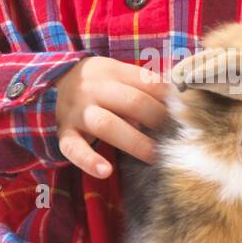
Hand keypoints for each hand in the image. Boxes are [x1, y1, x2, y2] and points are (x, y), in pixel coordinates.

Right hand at [54, 56, 172, 178]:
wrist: (54, 82)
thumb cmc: (100, 84)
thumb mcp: (119, 74)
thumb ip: (146, 84)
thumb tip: (183, 100)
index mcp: (112, 71)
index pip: (148, 83)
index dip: (169, 99)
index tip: (187, 114)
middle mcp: (94, 89)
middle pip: (132, 102)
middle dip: (158, 120)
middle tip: (177, 136)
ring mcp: (78, 112)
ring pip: (107, 124)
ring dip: (134, 141)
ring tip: (155, 155)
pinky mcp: (65, 133)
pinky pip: (74, 149)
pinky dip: (89, 161)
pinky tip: (105, 171)